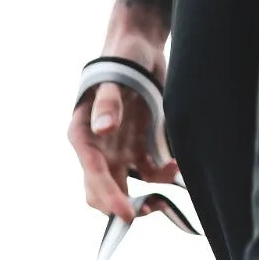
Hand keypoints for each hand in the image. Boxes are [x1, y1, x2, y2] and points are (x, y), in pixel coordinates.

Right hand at [68, 28, 178, 222]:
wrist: (143, 46)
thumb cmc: (124, 55)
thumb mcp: (115, 74)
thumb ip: (108, 102)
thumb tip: (102, 129)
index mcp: (83, 134)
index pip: (93, 174)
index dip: (109, 196)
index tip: (128, 214)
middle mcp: (97, 148)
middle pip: (101, 191)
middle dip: (121, 206)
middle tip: (148, 210)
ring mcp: (117, 151)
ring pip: (123, 189)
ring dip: (142, 198)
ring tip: (164, 196)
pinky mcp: (137, 149)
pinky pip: (147, 173)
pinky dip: (161, 177)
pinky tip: (175, 167)